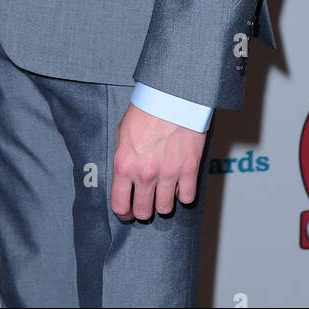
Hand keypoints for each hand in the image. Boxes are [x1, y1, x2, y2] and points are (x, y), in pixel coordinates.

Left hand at [111, 102, 206, 220]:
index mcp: (124, 165)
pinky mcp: (189, 169)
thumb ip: (123, 159)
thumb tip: (124, 177)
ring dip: (163, 203)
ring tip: (163, 191)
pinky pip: (187, 197)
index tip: (127, 212)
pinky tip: (180, 184)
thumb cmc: (146, 109)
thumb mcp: (122, 133)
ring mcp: (168, 173)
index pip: (120, 204)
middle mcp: (145, 174)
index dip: (123, 212)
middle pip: (143, 211)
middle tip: (146, 202)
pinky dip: (184, 194)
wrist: (172, 95)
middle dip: (143, 210)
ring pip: (165, 208)